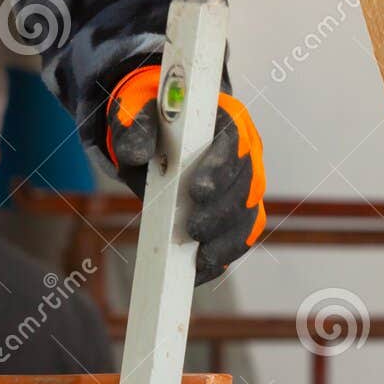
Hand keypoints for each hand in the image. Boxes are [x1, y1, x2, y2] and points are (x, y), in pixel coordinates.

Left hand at [105, 65, 266, 283]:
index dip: (221, 167)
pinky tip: (201, 270)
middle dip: (222, 212)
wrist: (155, 136)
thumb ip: (134, 125)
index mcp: (227, 119)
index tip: (198, 191)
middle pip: (247, 185)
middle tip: (194, 230)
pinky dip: (223, 257)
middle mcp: (246, 153)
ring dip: (227, 240)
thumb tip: (135, 152)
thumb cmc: (151, 121)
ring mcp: (245, 185)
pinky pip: (240, 238)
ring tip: (201, 256)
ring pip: (248, 216)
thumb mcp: (135, 113)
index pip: (235, 141)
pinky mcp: (237, 213)